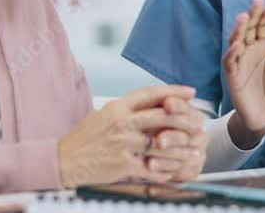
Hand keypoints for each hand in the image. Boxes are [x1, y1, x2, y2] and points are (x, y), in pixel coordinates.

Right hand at [57, 85, 203, 187]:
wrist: (64, 160)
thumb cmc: (85, 137)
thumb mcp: (104, 113)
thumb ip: (128, 109)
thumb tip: (155, 102)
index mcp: (117, 107)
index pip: (150, 94)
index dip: (173, 91)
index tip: (191, 92)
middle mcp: (121, 123)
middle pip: (161, 117)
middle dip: (184, 120)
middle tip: (200, 124)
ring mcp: (123, 144)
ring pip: (160, 145)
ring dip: (181, 149)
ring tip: (195, 151)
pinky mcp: (123, 165)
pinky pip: (151, 168)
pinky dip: (165, 170)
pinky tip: (175, 171)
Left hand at [144, 96, 208, 181]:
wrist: (157, 150)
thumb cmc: (154, 127)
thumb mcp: (155, 110)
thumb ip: (163, 98)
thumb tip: (186, 91)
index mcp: (194, 117)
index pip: (188, 110)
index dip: (179, 106)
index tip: (167, 104)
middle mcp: (200, 135)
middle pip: (188, 135)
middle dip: (173, 137)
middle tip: (160, 140)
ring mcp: (198, 154)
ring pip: (185, 157)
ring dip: (167, 159)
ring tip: (150, 162)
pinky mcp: (192, 171)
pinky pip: (182, 173)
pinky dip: (166, 172)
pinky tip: (154, 171)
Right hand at [223, 0, 264, 149]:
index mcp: (262, 48)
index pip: (262, 26)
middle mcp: (249, 51)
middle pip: (248, 29)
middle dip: (252, 15)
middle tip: (257, 2)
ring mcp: (240, 62)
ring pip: (235, 41)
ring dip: (239, 29)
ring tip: (245, 17)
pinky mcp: (233, 76)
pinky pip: (230, 61)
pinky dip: (232, 52)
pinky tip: (239, 43)